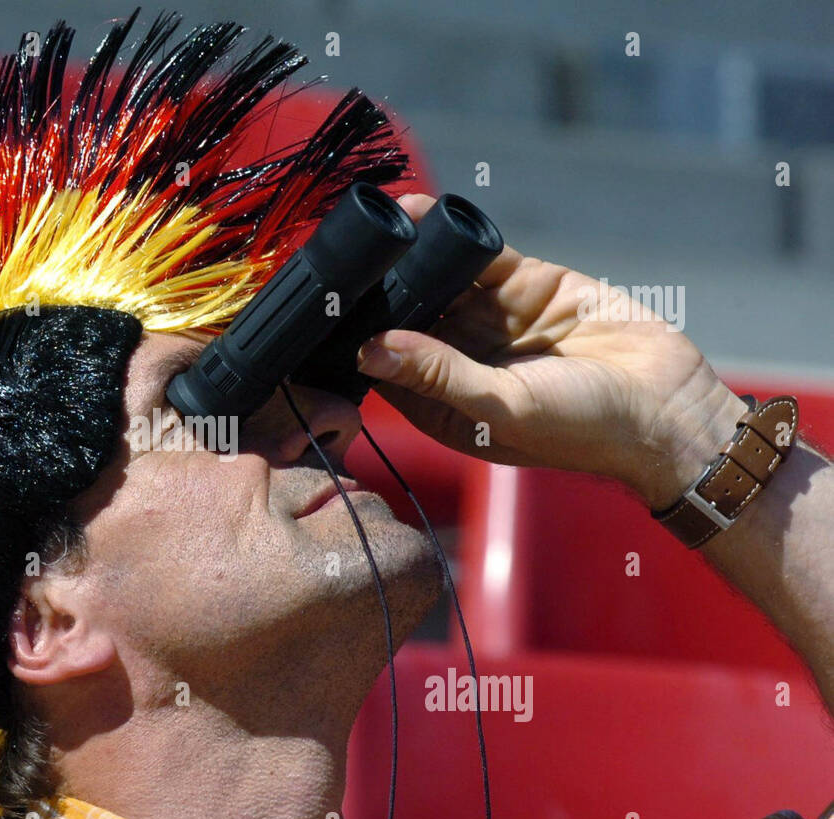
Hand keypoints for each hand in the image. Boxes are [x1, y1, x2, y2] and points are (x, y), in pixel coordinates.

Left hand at [357, 193, 747, 508]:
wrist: (668, 406)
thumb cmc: (584, 430)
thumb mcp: (503, 407)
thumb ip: (439, 377)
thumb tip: (371, 350)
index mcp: (440, 404)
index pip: (383, 364)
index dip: (355, 335)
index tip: (323, 308)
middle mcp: (458, 360)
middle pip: (403, 314)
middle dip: (375, 288)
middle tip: (338, 255)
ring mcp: (490, 320)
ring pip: (435, 278)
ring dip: (407, 255)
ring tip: (375, 225)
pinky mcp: (525, 286)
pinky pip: (478, 257)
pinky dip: (450, 236)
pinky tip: (420, 215)